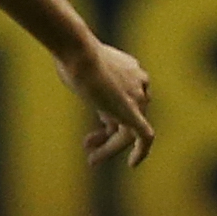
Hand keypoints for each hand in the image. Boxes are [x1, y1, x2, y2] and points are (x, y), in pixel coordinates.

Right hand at [61, 40, 155, 165]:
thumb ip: (89, 81)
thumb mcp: (81, 67)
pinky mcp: (133, 111)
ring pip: (128, 130)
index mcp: (130, 70)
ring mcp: (138, 97)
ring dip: (110, 147)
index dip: (111, 115)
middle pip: (127, 116)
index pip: (125, 98)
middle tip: (87, 144)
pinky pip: (144, 137)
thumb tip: (83, 91)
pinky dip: (140, 151)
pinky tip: (132, 164)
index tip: (98, 123)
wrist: (78, 51)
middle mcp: (139, 83)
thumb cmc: (72, 54)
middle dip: (108, 134)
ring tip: (92, 160)